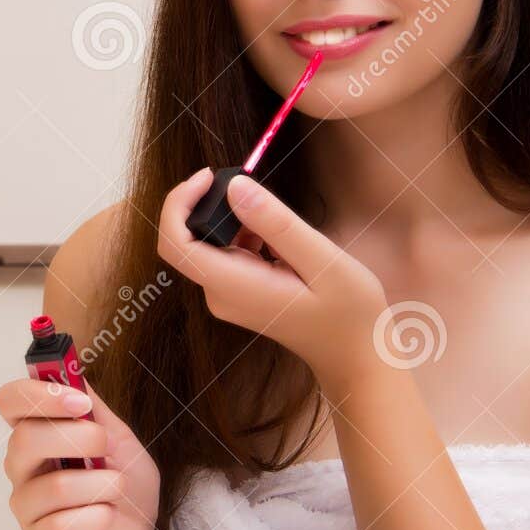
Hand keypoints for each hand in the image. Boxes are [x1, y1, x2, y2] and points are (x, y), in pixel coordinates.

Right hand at [0, 377, 159, 529]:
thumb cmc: (124, 487)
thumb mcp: (118, 436)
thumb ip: (94, 407)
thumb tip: (71, 372)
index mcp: (36, 433)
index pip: (10, 401)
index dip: (39, 395)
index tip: (79, 402)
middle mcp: (23, 467)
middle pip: (25, 439)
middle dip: (79, 438)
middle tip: (105, 447)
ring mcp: (27, 506)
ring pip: (55, 486)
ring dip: (102, 484)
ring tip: (116, 489)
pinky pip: (63, 526)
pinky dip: (98, 518)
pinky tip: (105, 517)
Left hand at [157, 167, 388, 392]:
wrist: (354, 352)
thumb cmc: (346, 311)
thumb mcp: (320, 260)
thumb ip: (276, 223)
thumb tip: (235, 187)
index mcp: (233, 287)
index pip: (175, 243)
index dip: (179, 203)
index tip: (208, 176)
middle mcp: (220, 293)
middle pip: (190, 237)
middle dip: (214, 204)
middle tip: (256, 189)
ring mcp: (227, 295)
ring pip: (210, 241)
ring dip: (236, 219)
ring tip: (281, 226)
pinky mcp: (238, 291)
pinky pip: (228, 251)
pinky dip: (247, 233)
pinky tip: (281, 241)